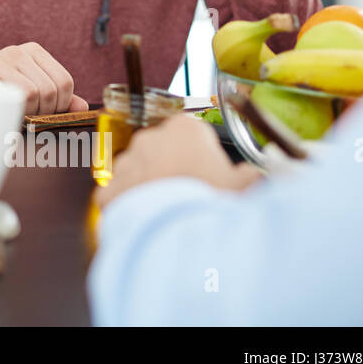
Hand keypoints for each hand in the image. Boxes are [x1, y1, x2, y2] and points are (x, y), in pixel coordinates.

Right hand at [0, 43, 86, 115]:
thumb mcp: (28, 84)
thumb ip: (57, 96)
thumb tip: (82, 106)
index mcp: (34, 51)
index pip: (64, 81)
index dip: (61, 104)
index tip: (47, 112)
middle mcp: (19, 51)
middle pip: (51, 90)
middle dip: (44, 111)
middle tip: (29, 116)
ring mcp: (2, 60)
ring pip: (34, 94)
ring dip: (28, 112)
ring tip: (17, 112)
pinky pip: (15, 96)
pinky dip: (15, 110)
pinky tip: (6, 110)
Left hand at [94, 114, 261, 208]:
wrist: (179, 234)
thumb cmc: (213, 203)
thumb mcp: (245, 186)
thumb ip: (250, 174)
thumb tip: (253, 174)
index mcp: (184, 129)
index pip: (192, 133)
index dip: (201, 154)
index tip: (207, 172)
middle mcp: (149, 138)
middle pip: (161, 150)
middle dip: (171, 168)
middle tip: (189, 195)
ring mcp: (126, 163)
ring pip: (137, 171)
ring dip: (148, 185)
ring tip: (168, 211)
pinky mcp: (109, 189)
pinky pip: (118, 195)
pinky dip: (128, 206)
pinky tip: (146, 220)